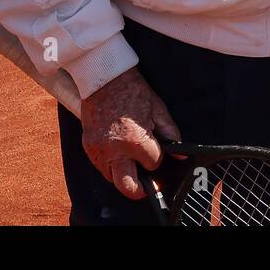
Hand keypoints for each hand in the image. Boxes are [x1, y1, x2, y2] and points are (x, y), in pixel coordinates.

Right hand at [80, 66, 180, 200]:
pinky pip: (100, 167)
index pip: (153, 164)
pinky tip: (118, 155)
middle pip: (128, 186)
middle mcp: (115, 150)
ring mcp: (99, 150)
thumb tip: (181, 154)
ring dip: (123, 176)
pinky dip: (110, 166)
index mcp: (135, 141)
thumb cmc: (133, 91)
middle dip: (140, 189)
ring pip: (112, 179)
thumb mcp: (158, 109)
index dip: (157, 158)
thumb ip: (171, 133)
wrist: (104, 79)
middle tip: (148, 187)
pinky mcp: (88, 146)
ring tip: (131, 165)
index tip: (157, 150)